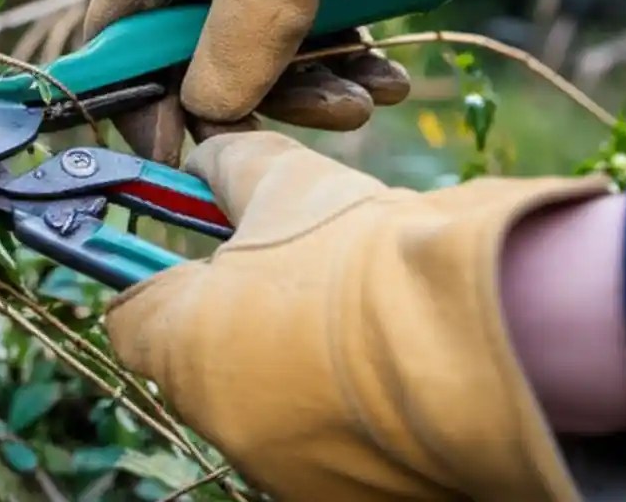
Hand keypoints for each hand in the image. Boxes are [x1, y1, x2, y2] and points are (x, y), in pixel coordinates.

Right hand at [85, 0, 581, 164]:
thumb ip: (246, 17)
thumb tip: (210, 107)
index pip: (124, 30)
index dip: (132, 90)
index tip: (164, 145)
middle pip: (193, 68)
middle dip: (239, 106)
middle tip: (274, 145)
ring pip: (263, 78)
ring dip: (309, 102)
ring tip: (359, 102)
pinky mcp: (323, 10)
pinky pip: (319, 68)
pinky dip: (348, 85)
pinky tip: (386, 83)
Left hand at [103, 131, 611, 500]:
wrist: (496, 332)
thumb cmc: (368, 253)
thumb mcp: (287, 182)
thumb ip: (230, 167)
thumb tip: (209, 156)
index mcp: (181, 344)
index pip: (130, 314)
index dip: (157, 275)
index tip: (190, 254)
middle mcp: (217, 420)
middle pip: (202, 360)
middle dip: (237, 317)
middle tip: (294, 277)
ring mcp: (279, 466)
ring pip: (266, 403)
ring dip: (293, 364)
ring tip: (360, 321)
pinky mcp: (341, 495)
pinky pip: (326, 441)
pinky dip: (344, 409)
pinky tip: (392, 368)